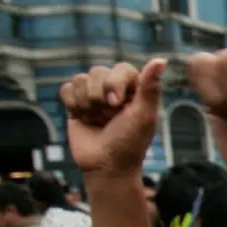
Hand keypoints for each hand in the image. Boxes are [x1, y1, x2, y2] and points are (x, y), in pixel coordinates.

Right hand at [59, 60, 164, 175]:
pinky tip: (83, 119)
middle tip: (108, 117)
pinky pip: (66, 89)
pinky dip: (73, 105)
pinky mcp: (76, 103)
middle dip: (100, 97)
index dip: (115, 84)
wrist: (105, 166)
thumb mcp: (144, 116)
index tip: (117, 105)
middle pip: (97, 72)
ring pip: (80, 79)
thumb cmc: (130, 142)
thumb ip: (150, 87)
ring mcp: (94, 95)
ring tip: (97, 120)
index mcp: (135, 89)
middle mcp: (115, 89)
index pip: (121, 68)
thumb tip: (161, 59)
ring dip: (87, 103)